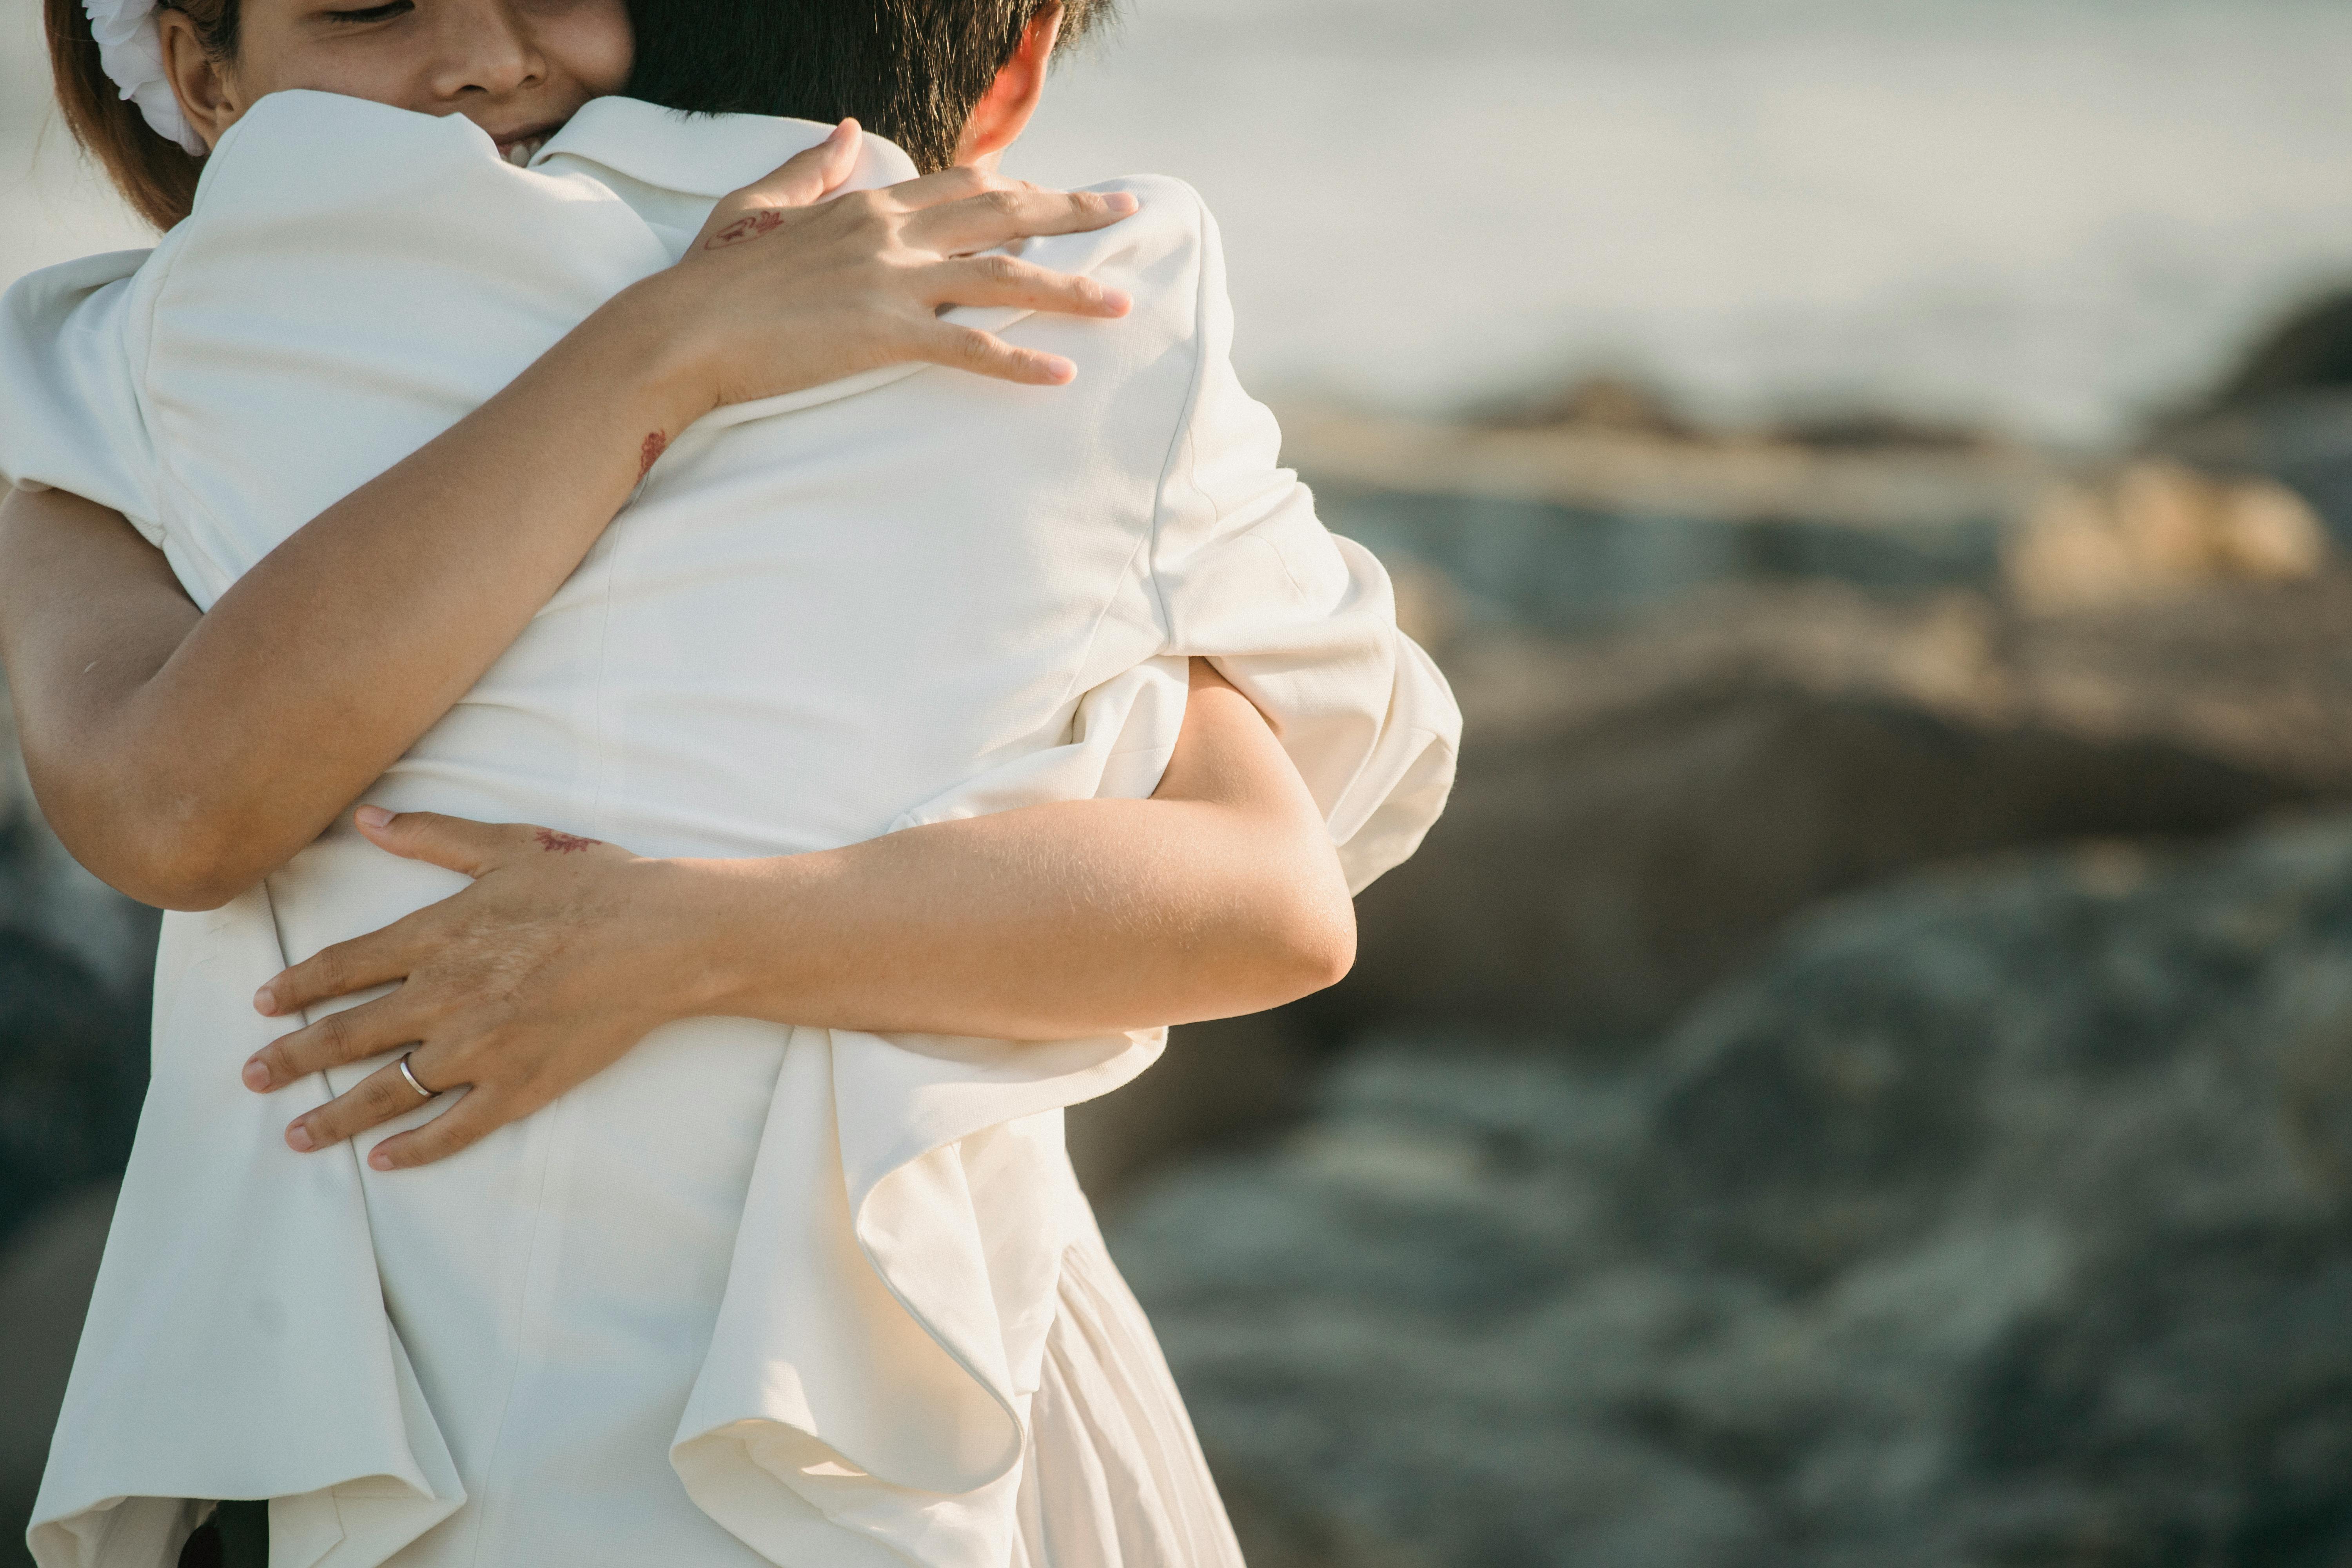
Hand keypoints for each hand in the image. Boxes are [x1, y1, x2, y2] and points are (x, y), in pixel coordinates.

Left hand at [242, 808, 703, 1169]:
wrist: (665, 937)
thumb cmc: (593, 885)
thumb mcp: (508, 845)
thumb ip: (432, 836)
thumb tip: (366, 819)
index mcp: (436, 937)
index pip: (341, 968)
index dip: (295, 988)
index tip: (263, 1005)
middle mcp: (443, 998)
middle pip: (345, 1036)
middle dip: (291, 1059)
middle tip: (252, 1077)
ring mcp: (479, 1050)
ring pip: (387, 1092)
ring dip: (334, 1116)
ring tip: (297, 1135)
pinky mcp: (520, 1086)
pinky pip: (454, 1128)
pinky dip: (415, 1149)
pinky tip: (384, 1161)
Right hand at [628, 118, 1137, 405]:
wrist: (680, 329)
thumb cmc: (715, 276)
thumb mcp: (761, 204)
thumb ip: (813, 168)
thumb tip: (845, 127)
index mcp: (869, 204)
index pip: (967, 184)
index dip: (1025, 186)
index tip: (1066, 193)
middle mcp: (890, 233)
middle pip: (1004, 212)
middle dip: (1073, 212)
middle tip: (1127, 213)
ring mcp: (890, 282)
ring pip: (1002, 278)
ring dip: (1068, 290)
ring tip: (1121, 303)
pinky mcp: (882, 334)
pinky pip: (967, 349)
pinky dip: (1018, 361)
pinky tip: (1061, 374)